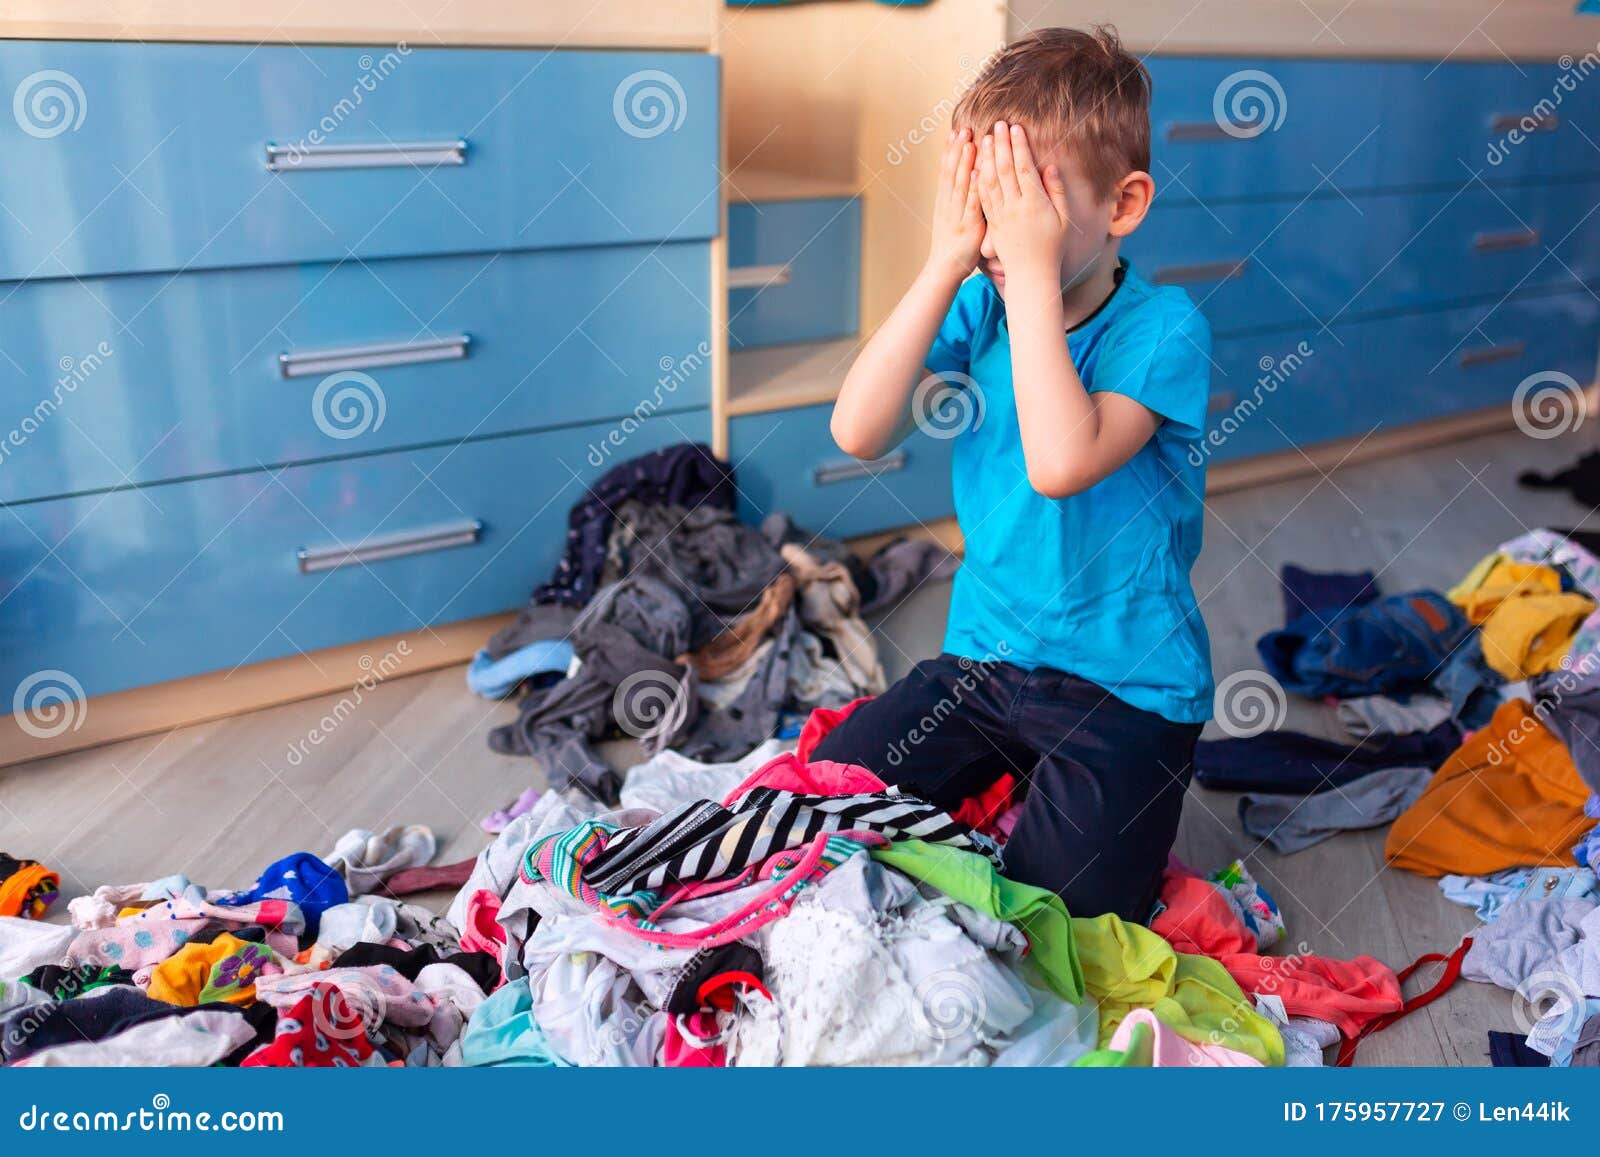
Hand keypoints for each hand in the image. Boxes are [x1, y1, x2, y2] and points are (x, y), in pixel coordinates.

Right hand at [926, 128, 983, 281]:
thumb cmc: (953, 245)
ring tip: (970, 141)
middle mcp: (948, 205)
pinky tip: (978, 172)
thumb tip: (968, 180)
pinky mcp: (967, 226)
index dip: (950, 151)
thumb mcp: (952, 218)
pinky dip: (974, 187)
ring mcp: (957, 215)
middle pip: (952, 172)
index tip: (955, 131)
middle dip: (957, 149)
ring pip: (960, 183)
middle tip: (962, 127)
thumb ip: (959, 200)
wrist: (944, 269)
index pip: (946, 171)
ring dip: (964, 162)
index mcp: (944, 202)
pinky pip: (972, 204)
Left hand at [976, 122, 1069, 277]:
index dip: (1019, 147)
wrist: (1030, 275)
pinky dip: (977, 180)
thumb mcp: (1063, 219)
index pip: (1024, 169)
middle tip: (997, 124)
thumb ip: (1057, 192)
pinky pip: (982, 198)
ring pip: (990, 182)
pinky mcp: (991, 223)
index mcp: (1034, 205)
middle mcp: (1015, 208)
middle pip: (1005, 170)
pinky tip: (974, 165)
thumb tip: (1049, 166)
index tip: (1015, 128)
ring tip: (983, 138)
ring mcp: (1000, 216)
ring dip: (986, 158)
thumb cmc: (1052, 247)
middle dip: (1000, 145)